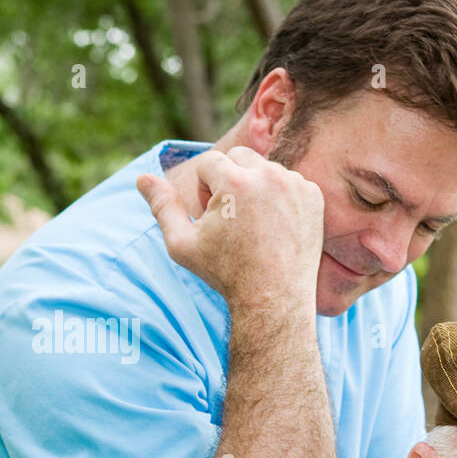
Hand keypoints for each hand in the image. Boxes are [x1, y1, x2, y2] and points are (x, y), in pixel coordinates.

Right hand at [136, 146, 323, 313]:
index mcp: (235, 181)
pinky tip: (275, 227)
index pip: (209, 162)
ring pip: (264, 168)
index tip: (213, 220)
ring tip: (254, 226)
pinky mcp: (314, 197)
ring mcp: (295, 185)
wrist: (275, 301)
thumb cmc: (226, 274)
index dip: (205, 191)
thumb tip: (142, 178)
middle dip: (229, 182)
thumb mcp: (182, 244)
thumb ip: (163, 207)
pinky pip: (288, 181)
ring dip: (254, 187)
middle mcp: (269, 176)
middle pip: (238, 157)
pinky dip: (279, 196)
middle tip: (232, 222)